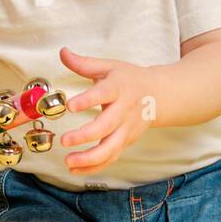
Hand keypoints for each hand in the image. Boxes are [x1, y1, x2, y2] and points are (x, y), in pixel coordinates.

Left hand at [57, 47, 153, 175]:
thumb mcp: (109, 66)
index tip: (70, 106)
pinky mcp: (125, 142)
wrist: (158, 95)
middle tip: (65, 140)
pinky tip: (75, 169)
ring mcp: (126, 129)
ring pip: (110, 148)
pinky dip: (94, 167)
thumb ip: (84, 63)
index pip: (103, 94)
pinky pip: (111, 158)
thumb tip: (63, 52)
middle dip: (85, 136)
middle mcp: (124, 111)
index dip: (87, 100)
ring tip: (69, 161)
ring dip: (90, 159)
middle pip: (106, 127)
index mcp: (118, 88)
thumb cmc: (129, 79)